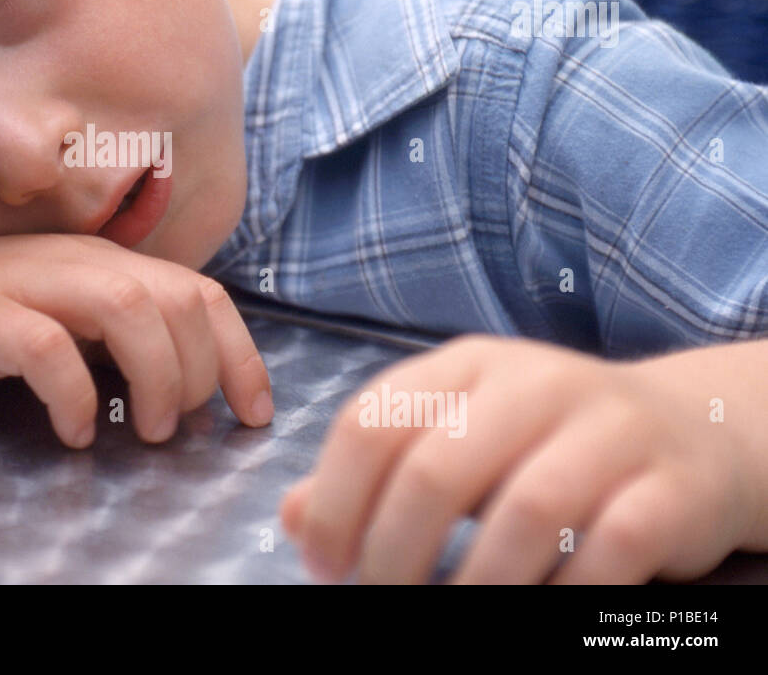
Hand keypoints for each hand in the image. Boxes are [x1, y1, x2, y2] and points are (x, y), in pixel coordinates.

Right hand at [0, 232, 272, 447]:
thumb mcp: (52, 314)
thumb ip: (110, 334)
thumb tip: (178, 382)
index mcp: (99, 261)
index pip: (199, 292)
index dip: (239, 353)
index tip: (253, 412)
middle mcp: (73, 262)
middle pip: (176, 299)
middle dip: (199, 371)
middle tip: (176, 428)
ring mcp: (24, 283)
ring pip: (127, 308)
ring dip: (155, 375)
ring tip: (145, 431)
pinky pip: (47, 348)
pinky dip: (75, 393)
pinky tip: (75, 431)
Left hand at [279, 333, 756, 582]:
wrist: (688, 432)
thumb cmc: (541, 441)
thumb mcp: (453, 435)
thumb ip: (373, 471)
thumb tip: (294, 517)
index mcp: (465, 365)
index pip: (372, 421)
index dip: (334, 501)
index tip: (324, 563)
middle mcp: (533, 383)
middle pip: (435, 469)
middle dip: (390, 551)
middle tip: (377, 597)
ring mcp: (608, 429)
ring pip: (522, 512)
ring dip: (472, 584)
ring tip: (448, 616)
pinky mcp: (667, 486)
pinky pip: (607, 549)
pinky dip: (561, 594)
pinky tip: (533, 609)